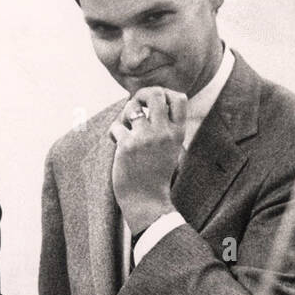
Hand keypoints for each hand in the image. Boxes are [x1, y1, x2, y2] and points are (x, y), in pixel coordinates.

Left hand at [110, 86, 186, 234]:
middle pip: (155, 93)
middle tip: (136, 107)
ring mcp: (145, 138)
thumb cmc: (155, 174)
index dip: (165, 93)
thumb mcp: (170, 149)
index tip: (154, 103)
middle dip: (142, 94)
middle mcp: (164, 132)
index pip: (180, 98)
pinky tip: (117, 144)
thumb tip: (147, 101)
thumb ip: (165, 127)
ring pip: (131, 107)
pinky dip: (114, 133)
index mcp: (177, 133)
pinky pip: (116, 126)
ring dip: (124, 116)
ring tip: (125, 129)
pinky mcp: (127, 145)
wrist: (147, 200)